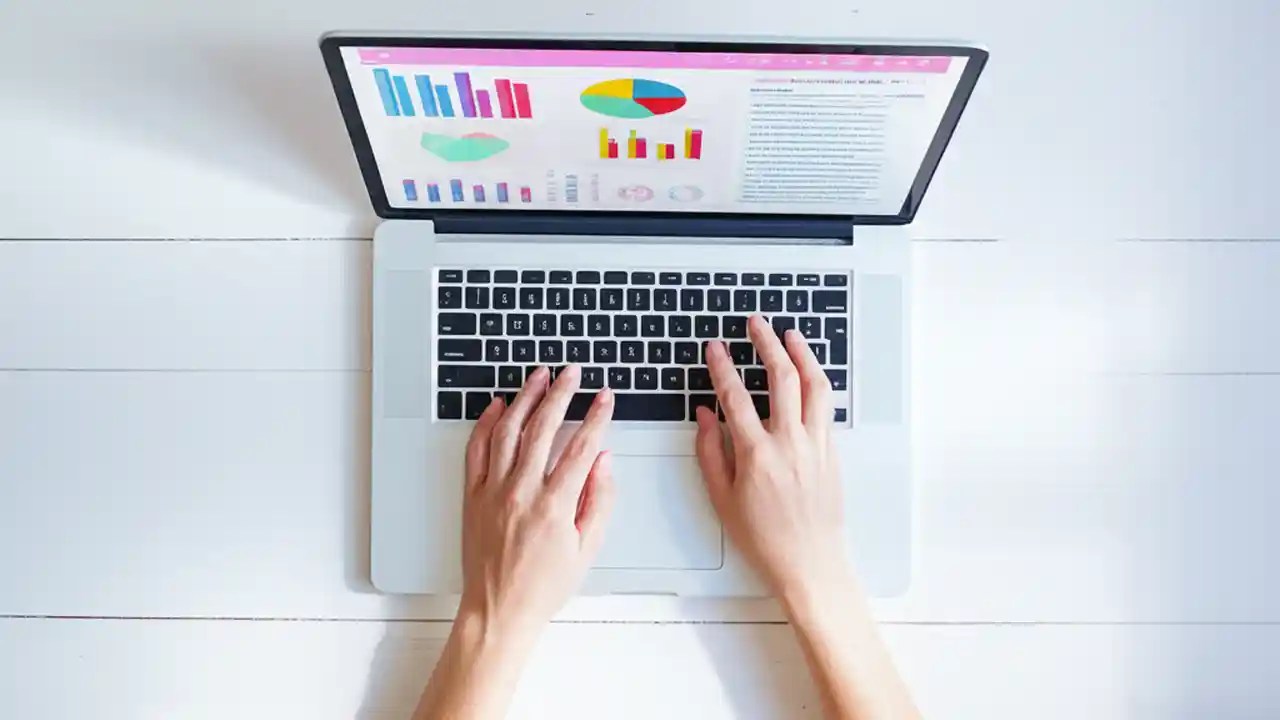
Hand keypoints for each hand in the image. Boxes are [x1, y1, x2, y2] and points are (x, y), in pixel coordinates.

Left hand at [460, 365, 615, 636]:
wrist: (498, 611)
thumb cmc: (543, 587)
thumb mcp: (587, 549)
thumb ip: (600, 501)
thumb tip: (603, 461)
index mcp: (554, 506)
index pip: (580, 447)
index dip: (596, 417)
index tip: (605, 398)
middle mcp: (521, 492)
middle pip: (542, 428)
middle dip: (560, 393)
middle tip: (572, 372)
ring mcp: (493, 491)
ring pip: (507, 430)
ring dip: (524, 398)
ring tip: (539, 377)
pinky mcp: (473, 496)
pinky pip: (477, 450)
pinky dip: (486, 424)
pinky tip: (496, 406)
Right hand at [694, 315, 851, 604]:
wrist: (809, 562)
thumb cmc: (764, 538)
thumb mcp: (722, 498)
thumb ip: (710, 451)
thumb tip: (705, 415)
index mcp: (757, 454)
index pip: (735, 396)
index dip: (722, 366)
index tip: (715, 348)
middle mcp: (790, 443)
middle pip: (781, 377)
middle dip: (766, 343)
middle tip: (755, 324)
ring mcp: (816, 444)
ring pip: (814, 385)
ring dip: (802, 353)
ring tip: (790, 334)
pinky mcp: (832, 451)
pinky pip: (826, 405)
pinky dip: (816, 382)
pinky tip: (808, 372)